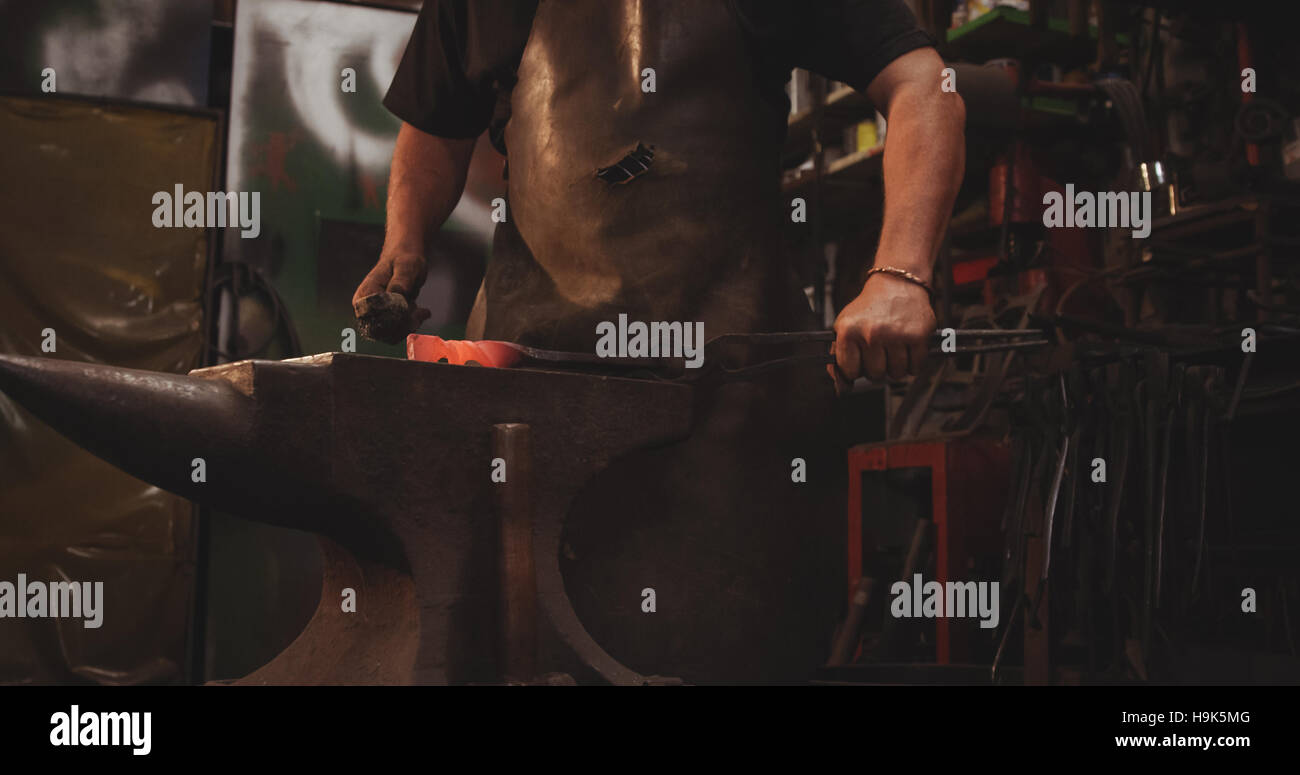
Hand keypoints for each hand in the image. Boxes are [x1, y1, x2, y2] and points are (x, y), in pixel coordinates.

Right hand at [352, 250, 431, 328]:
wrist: (404, 261)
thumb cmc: (404, 260)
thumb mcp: (407, 266)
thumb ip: (402, 279)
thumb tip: (397, 292)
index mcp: (365, 294)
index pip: (376, 318)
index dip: (395, 318)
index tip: (411, 307)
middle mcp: (365, 308)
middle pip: (381, 331)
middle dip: (404, 325)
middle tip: (420, 311)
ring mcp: (373, 317)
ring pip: (389, 336)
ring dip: (409, 326)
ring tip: (421, 310)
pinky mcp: (382, 322)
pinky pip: (395, 334)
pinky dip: (410, 327)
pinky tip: (420, 313)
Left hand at [828, 272, 934, 393]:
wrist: (897, 284)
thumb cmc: (871, 308)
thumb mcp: (845, 325)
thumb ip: (838, 355)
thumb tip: (840, 386)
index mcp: (849, 331)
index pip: (850, 372)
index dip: (856, 368)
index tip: (860, 360)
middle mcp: (872, 333)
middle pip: (875, 375)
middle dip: (878, 367)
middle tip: (879, 350)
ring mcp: (896, 335)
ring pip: (896, 374)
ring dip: (896, 366)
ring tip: (893, 347)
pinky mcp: (918, 336)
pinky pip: (915, 368)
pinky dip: (913, 363)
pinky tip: (907, 348)